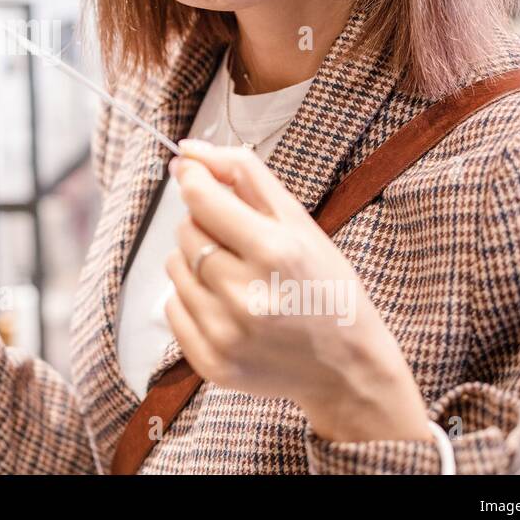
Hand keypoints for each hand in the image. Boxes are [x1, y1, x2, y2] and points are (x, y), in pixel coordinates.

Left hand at [164, 140, 430, 442]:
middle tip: (238, 240)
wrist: (347, 369)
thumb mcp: (299, 221)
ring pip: (174, 266)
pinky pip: (172, 306)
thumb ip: (244, 175)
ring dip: (196, 261)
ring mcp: (226, 334)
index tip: (193, 172)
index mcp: (275, 252)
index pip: (201, 199)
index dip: (192, 179)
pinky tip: (227, 305)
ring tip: (236, 275)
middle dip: (204, 224)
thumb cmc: (325, 285)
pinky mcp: (212, 362)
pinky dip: (192, 298)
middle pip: (186, 231)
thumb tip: (188, 150)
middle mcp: (247, 295)